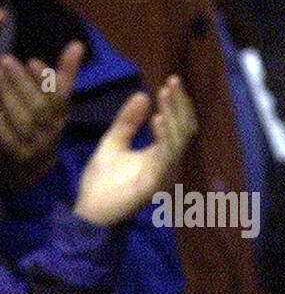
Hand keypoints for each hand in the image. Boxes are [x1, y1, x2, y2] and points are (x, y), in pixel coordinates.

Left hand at [0, 21, 83, 194]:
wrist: (26, 173)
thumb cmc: (37, 129)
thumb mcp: (52, 105)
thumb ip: (61, 77)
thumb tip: (77, 46)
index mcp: (59, 119)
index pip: (61, 98)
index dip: (52, 79)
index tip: (34, 60)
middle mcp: (50, 136)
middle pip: (40, 110)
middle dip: (23, 85)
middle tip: (6, 61)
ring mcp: (32, 149)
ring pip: (24, 122)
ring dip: (9, 97)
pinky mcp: (14, 157)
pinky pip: (6, 135)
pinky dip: (1, 120)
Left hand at [73, 75, 196, 227]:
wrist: (90, 211)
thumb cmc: (103, 182)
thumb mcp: (113, 142)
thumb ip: (127, 122)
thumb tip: (143, 95)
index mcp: (160, 155)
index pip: (178, 126)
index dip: (176, 104)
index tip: (170, 81)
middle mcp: (168, 164)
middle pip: (184, 130)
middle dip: (180, 105)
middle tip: (173, 82)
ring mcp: (164, 175)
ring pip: (179, 141)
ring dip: (173, 116)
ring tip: (165, 94)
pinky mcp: (154, 184)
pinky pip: (165, 158)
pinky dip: (164, 137)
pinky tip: (158, 119)